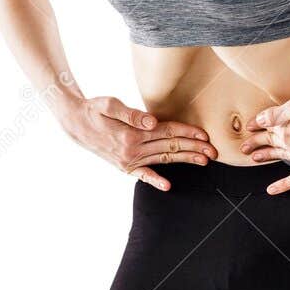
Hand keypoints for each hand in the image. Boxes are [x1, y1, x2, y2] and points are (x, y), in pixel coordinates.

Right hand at [63, 95, 217, 190]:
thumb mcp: (109, 104)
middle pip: (170, 146)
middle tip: (214, 151)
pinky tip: (168, 185)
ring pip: (163, 158)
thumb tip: (153, 121)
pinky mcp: (125, 166)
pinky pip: (143, 175)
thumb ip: (132, 114)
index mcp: (132, 134)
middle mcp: (132, 150)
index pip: (167, 131)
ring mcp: (129, 160)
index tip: (205, 134)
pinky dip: (155, 180)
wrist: (75, 124)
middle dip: (194, 147)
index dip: (188, 132)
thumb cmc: (94, 109)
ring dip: (184, 159)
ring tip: (204, 161)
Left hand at [242, 93, 289, 193]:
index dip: (256, 125)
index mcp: (287, 129)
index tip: (248, 126)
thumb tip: (259, 122)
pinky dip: (282, 185)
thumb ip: (277, 114)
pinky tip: (271, 190)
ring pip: (279, 158)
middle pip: (271, 142)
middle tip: (244, 146)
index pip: (267, 127)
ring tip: (254, 158)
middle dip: (256, 143)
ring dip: (265, 157)